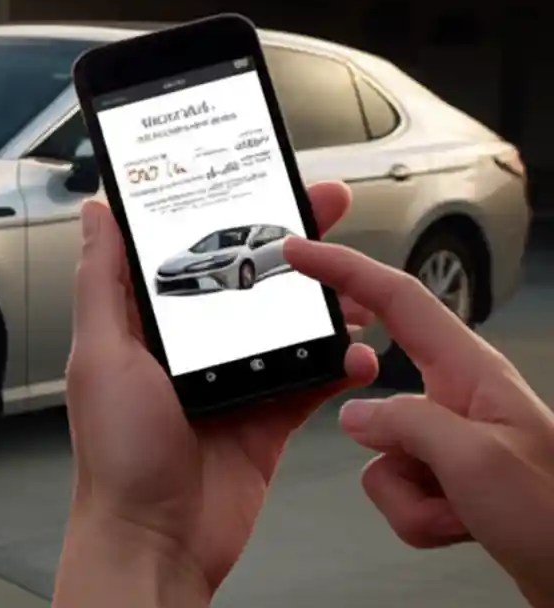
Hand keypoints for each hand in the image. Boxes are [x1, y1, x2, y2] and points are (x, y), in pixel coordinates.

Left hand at [54, 182, 378, 606]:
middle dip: (291, 242)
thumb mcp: (100, 355)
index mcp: (145, 325)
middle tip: (330, 207)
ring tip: (354, 284)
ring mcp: (231, 380)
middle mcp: (189, 347)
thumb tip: (98, 212)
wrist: (155, 541)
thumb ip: (102, 281)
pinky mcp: (266, 418)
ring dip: (323, 301)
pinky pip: (310, 379)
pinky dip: (337, 363)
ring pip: (287, 323)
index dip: (224, 212)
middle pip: (248, 278)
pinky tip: (356, 351)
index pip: (188, 250)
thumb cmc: (116, 456)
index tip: (257, 178)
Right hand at [286, 237, 553, 607]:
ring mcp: (450, 441)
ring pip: (379, 454)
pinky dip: (416, 516)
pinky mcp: (444, 478)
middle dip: (385, 446)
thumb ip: (405, 424)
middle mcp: (458, 400)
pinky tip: (459, 523)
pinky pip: (393, 488)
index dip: (345, 269)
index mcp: (471, 372)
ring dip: (410, 496)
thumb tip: (357, 415)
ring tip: (463, 510)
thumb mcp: (475, 460)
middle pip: (377, 398)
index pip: (397, 300)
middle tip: (427, 468)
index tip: (301, 252)